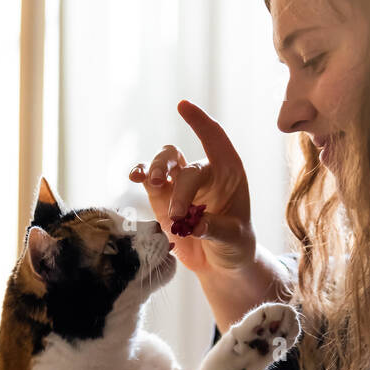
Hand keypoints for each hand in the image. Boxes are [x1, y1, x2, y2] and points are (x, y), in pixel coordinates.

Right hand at [129, 100, 256, 277]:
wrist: (219, 262)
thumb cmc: (235, 244)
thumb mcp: (234, 239)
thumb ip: (216, 229)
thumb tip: (195, 224)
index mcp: (228, 172)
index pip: (215, 139)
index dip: (199, 122)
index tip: (182, 107)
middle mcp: (203, 172)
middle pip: (183, 162)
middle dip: (177, 184)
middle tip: (177, 215)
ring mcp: (181, 183)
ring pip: (164, 162)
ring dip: (155, 169)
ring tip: (152, 184)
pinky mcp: (163, 197)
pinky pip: (149, 178)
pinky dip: (140, 174)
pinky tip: (134, 176)